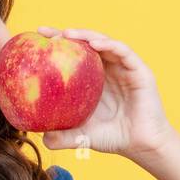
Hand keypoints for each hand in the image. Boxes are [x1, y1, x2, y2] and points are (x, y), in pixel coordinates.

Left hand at [35, 27, 175, 157]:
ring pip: (105, 42)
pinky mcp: (139, 71)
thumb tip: (42, 139)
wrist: (142, 146)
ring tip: (68, 34)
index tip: (37, 38)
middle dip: (66, 34)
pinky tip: (95, 44)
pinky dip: (109, 44)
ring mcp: (124, 69)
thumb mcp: (82, 136)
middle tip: (47, 33)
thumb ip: (63, 136)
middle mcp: (109, 69)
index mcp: (94, 79)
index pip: (74, 55)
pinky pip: (124, 52)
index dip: (57, 45)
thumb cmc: (114, 138)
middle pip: (87, 43)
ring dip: (86, 35)